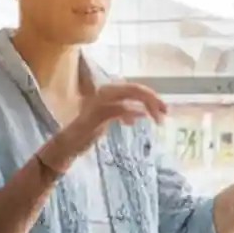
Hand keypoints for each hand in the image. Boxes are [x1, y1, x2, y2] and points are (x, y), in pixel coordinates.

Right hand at [37, 83, 167, 171]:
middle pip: (135, 88)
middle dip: (153, 99)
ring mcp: (99, 100)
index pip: (134, 88)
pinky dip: (132, 112)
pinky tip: (140, 119)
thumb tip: (142, 112)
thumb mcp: (110, 119)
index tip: (163, 109)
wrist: (68, 145)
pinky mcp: (97, 113)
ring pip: (130, 93)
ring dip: (148, 105)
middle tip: (166, 112)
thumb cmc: (87, 132)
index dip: (151, 96)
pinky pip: (120, 107)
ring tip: (159, 119)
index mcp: (107, 91)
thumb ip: (125, 113)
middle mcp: (103, 91)